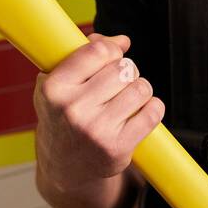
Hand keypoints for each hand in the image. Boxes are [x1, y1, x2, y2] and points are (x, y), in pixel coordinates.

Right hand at [33, 33, 164, 192]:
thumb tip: (123, 41)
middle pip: (124, 69)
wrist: (63, 166)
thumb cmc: (64, 115)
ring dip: (140, 90)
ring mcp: (96, 131)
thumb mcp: (61, 81)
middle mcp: (73, 109)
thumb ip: (87, 52)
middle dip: (127, 71)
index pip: (99, 51)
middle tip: (118, 84)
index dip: (111, 51)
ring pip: (141, 88)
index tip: (110, 59)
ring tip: (127, 99)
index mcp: (54, 88)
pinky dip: (152, 108)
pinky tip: (139, 113)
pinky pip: (153, 113)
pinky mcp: (117, 149)